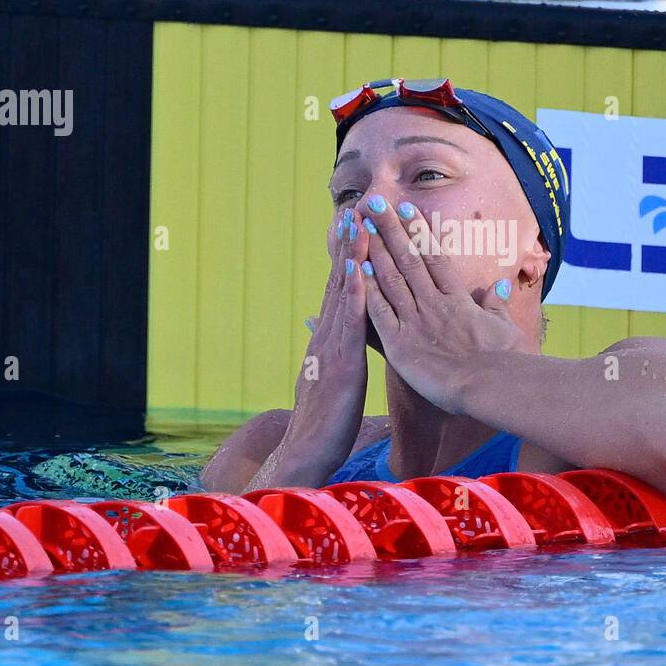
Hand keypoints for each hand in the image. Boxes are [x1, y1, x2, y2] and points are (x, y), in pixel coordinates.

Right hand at [269, 208, 373, 483]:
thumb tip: (339, 352)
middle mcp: (329, 338)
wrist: (307, 453)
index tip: (355, 232)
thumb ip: (336, 362)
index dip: (347, 263)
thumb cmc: (326, 424)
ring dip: (350, 260)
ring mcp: (334, 348)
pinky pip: (350, 324)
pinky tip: (358, 272)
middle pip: (340, 286)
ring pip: (344, 296)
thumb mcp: (334, 385)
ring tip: (358, 228)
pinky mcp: (342, 364)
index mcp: (331, 343)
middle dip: (348, 249)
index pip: (341, 295)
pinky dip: (353, 295)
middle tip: (356, 213)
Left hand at [360, 196, 527, 413]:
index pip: (434, 257)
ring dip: (374, 250)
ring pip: (391, 278)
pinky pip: (379, 312)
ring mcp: (416, 321)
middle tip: (374, 202)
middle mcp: (434, 303)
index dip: (418, 231)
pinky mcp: (401, 344)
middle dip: (390, 229)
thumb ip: (497, 305)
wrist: (491, 386)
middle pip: (409, 258)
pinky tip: (355, 269)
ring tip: (360, 225)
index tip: (406, 208)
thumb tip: (499, 285)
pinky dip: (367, 289)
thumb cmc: (505, 362)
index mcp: (458, 299)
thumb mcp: (505, 328)